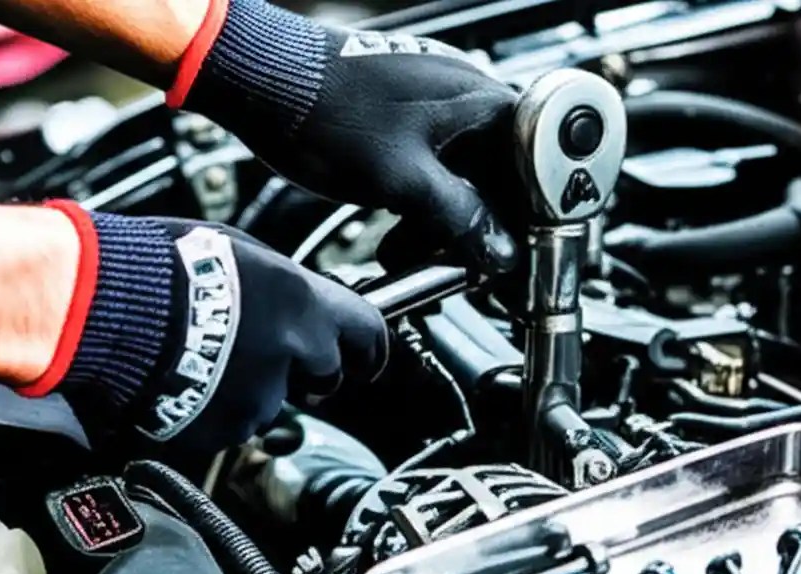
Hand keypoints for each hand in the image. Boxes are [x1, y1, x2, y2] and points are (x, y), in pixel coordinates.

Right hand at [24, 203, 387, 451]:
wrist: (101, 309)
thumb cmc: (159, 267)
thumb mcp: (241, 254)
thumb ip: (285, 288)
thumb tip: (302, 303)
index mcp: (303, 304)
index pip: (370, 336)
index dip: (368, 351)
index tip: (363, 358)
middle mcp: (291, 355)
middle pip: (325, 375)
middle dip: (304, 370)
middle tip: (266, 352)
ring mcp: (256, 398)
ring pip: (272, 402)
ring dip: (250, 388)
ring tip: (204, 356)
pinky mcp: (220, 430)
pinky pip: (230, 424)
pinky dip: (214, 409)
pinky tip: (185, 378)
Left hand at [169, 0, 519, 273]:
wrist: (262, 79)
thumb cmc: (325, 109)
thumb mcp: (402, 181)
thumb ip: (460, 219)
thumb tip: (497, 251)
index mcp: (483, 103)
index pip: (539, 168)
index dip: (532, 218)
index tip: (520, 254)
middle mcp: (466, 97)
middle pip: (499, 178)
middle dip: (476, 229)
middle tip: (459, 267)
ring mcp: (433, 105)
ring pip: (462, 179)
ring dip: (442, 223)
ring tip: (410, 253)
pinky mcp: (402, 117)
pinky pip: (431, 168)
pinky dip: (419, 204)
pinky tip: (395, 231)